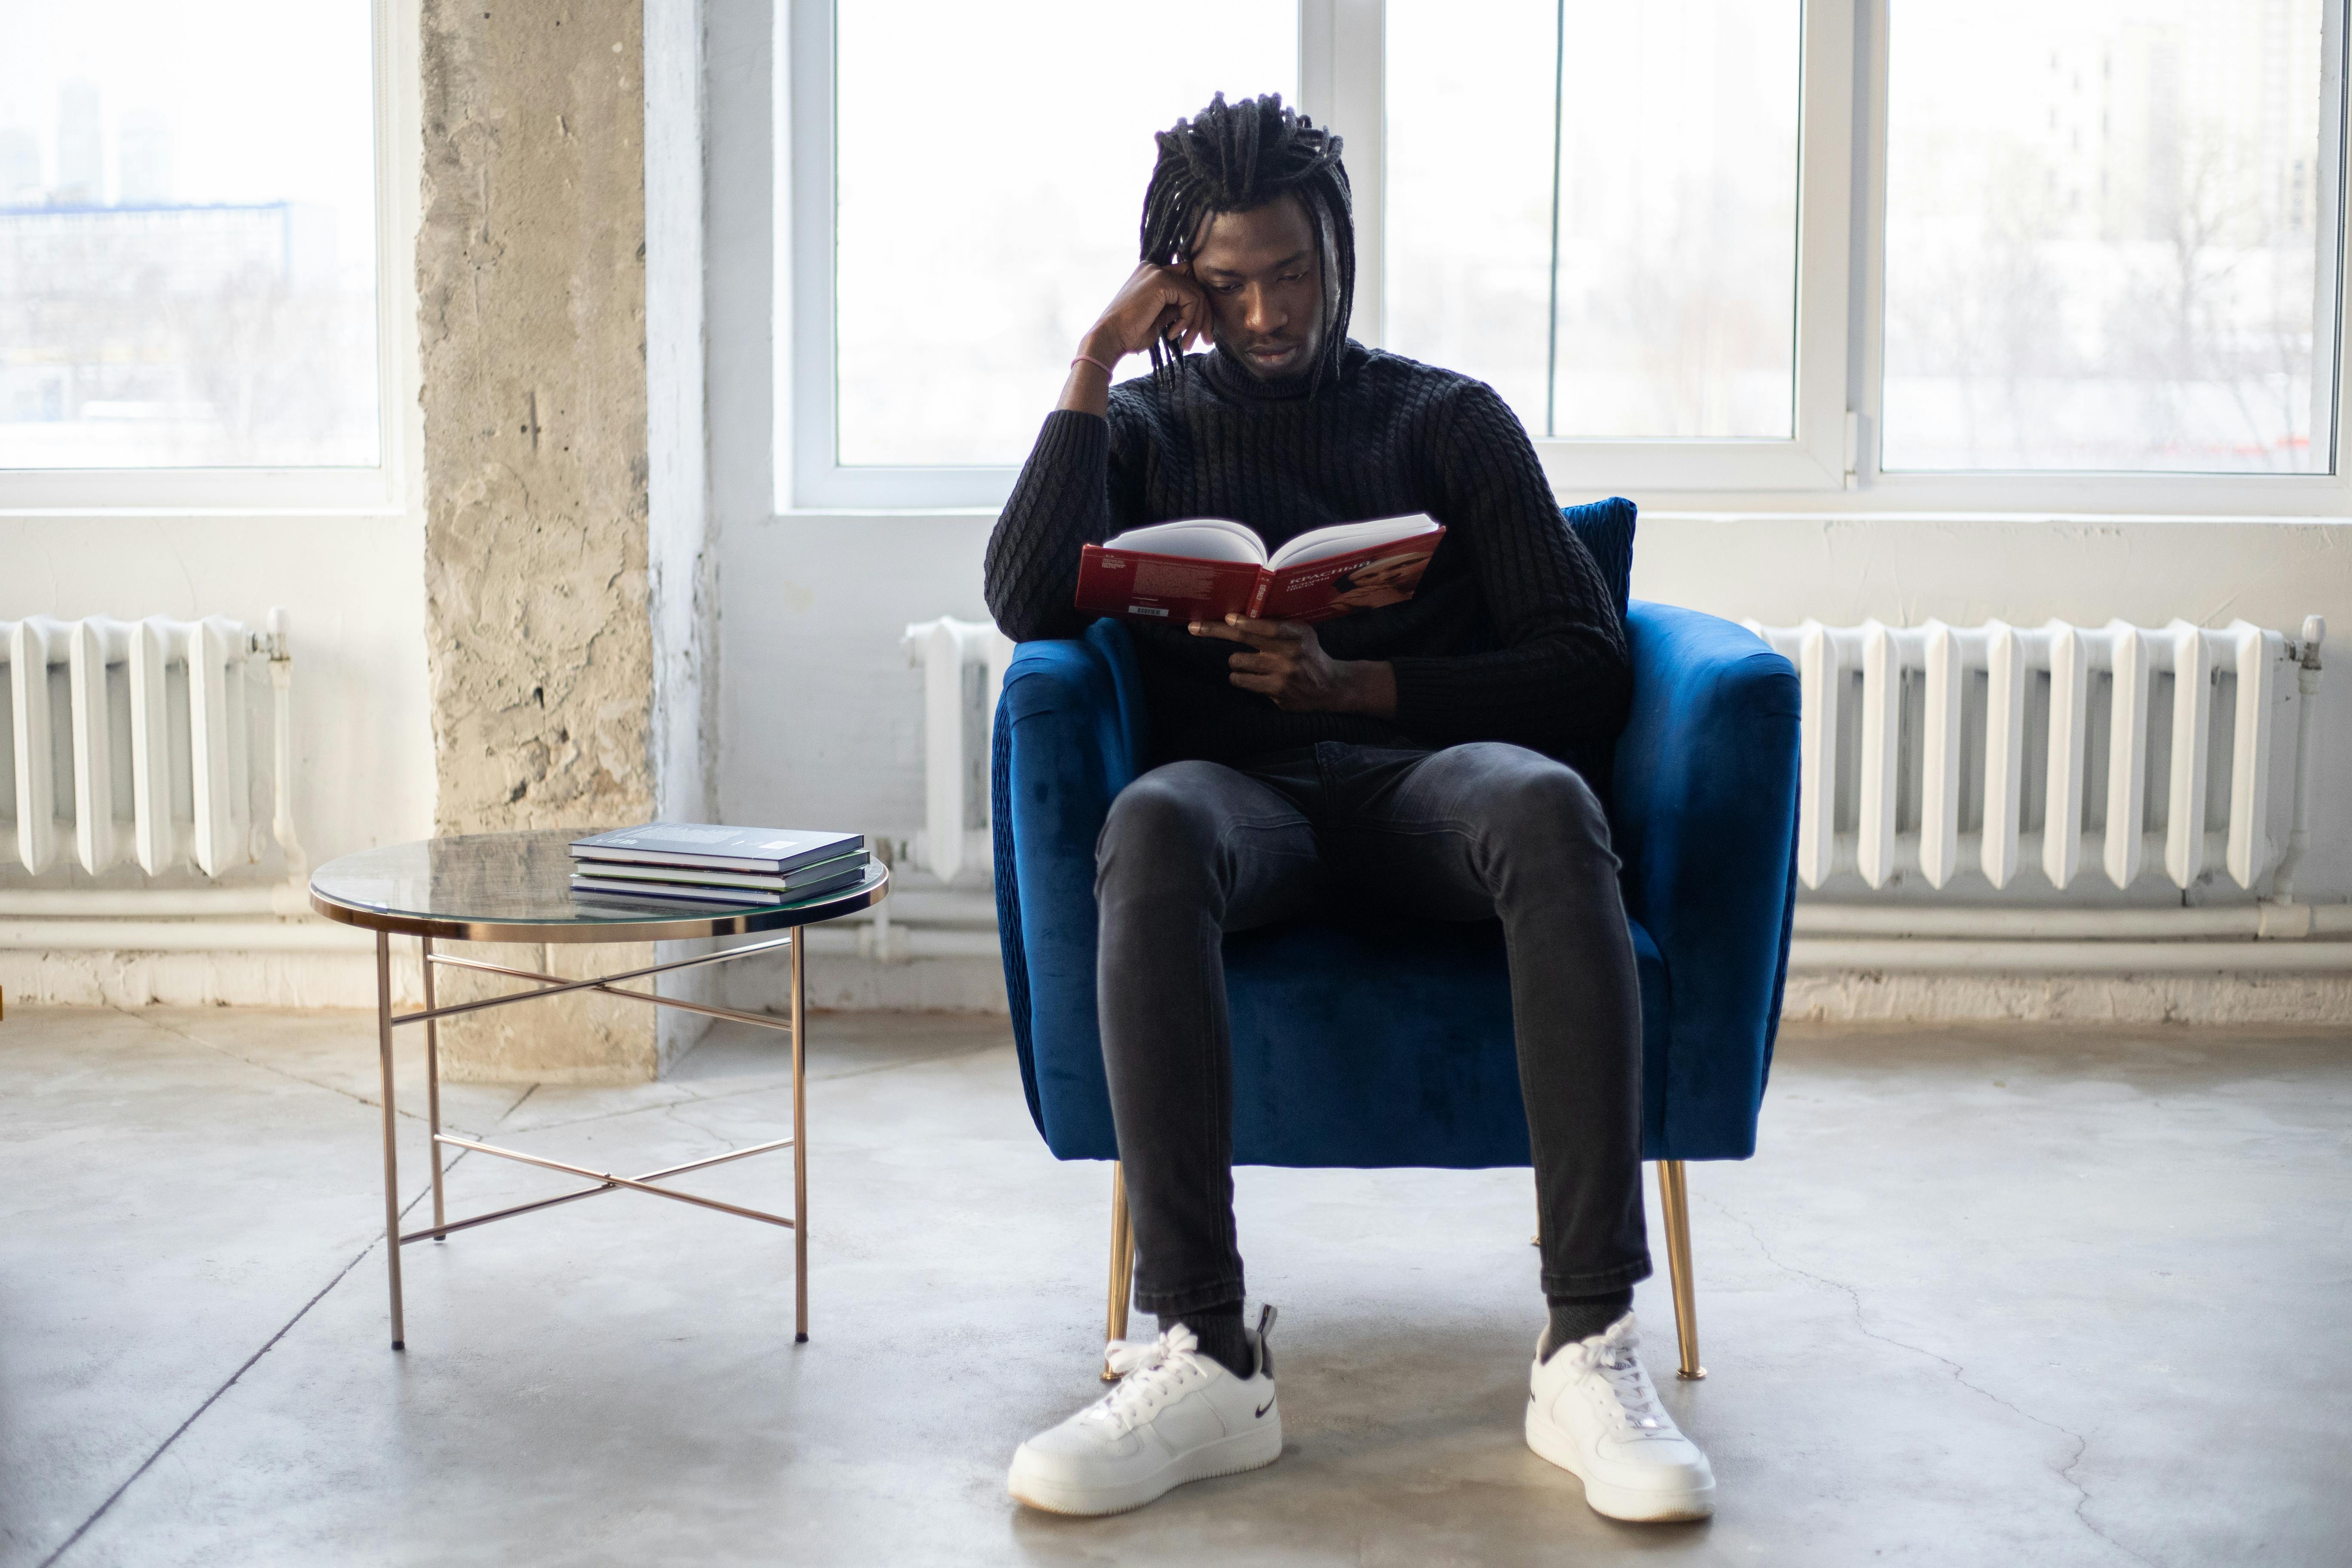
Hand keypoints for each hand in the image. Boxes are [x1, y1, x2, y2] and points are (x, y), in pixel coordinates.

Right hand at [1082, 261, 1215, 363]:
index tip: (1199, 331)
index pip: (1187, 281)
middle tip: (1205, 340)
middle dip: (1204, 315)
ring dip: (1197, 322)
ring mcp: (1157, 272)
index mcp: (1151, 274)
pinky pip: (1191, 299)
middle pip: (1195, 285)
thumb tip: (1196, 309)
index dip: (1198, 306)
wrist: (1109, 338)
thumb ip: (1176, 308)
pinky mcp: (1161, 282)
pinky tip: (1173, 333)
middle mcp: (1154, 268)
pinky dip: (1189, 319)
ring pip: (1197, 293)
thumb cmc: (1129, 334)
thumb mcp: (1159, 318)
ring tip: (1187, 342)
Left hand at [1190, 614, 1397, 716]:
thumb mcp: (1302, 634)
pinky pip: (1243, 682)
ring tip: (1248, 664)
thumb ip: (1277, 625)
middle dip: (1214, 631)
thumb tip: (1237, 617)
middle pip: (1244, 639)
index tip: (1228, 618)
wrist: (1330, 687)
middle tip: (1194, 627)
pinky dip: (1241, 678)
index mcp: (1298, 633)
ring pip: (1237, 662)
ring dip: (1235, 663)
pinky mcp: (1276, 692)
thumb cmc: (1308, 654)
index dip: (1246, 622)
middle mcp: (1291, 653)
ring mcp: (1282, 674)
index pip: (1269, 626)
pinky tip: (1253, 678)